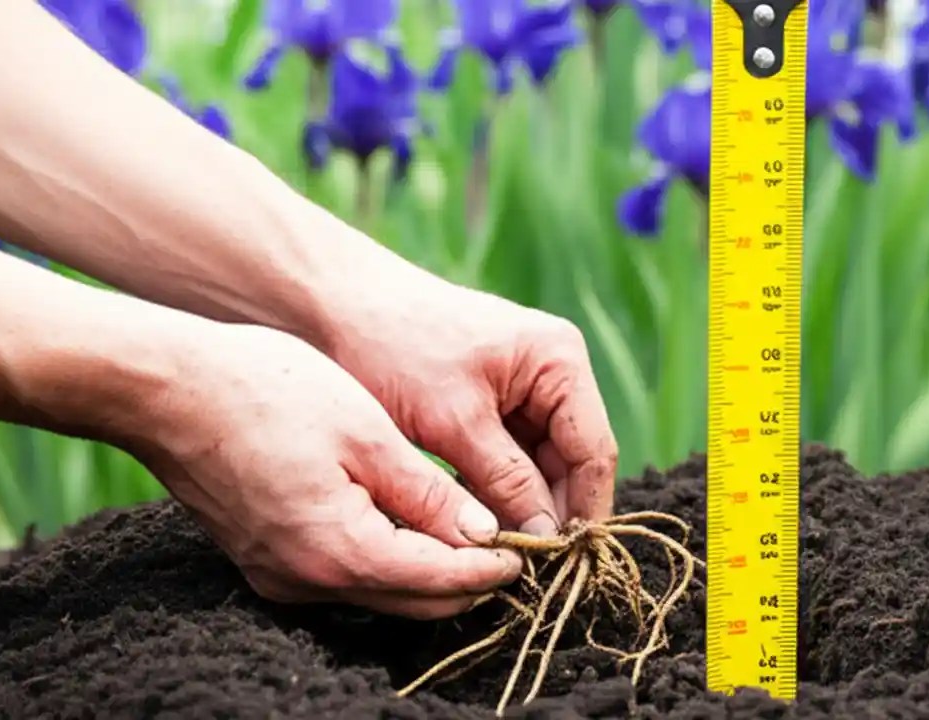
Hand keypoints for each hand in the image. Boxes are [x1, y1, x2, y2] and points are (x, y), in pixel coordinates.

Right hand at [135, 324, 522, 618]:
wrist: (165, 390)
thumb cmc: (268, 393)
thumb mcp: (366, 434)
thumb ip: (426, 494)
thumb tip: (483, 534)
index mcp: (340, 550)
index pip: (441, 580)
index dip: (495, 568)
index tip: (536, 547)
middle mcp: (309, 582)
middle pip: (414, 601)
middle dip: (470, 578)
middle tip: (517, 545)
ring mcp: (282, 577)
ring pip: (381, 592)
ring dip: (431, 571)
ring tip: (475, 533)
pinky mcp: (266, 563)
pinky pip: (344, 577)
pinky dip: (388, 560)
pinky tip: (412, 526)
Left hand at [319, 257, 618, 538]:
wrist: (335, 306)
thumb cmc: (394, 347)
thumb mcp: (453, 421)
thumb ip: (505, 481)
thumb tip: (545, 538)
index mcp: (558, 360)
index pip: (593, 450)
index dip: (583, 511)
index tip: (565, 565)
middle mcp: (552, 371)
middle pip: (571, 460)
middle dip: (550, 513)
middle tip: (527, 568)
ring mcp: (524, 386)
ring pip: (539, 465)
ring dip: (521, 506)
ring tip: (500, 554)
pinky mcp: (493, 402)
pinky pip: (510, 458)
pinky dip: (496, 490)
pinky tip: (476, 523)